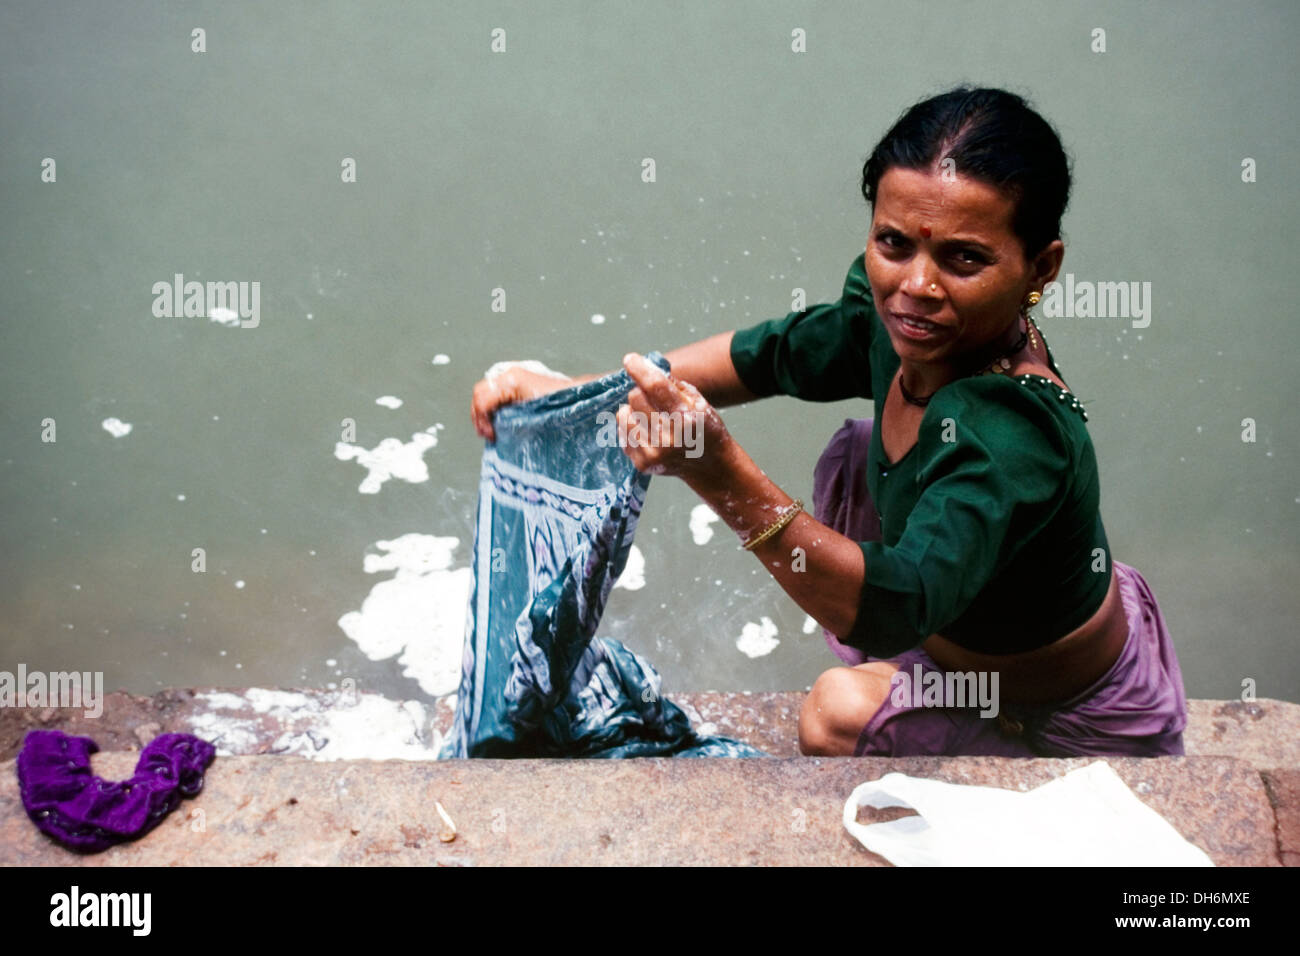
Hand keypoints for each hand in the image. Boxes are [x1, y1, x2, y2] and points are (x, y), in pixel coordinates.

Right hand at [471, 363, 573, 440]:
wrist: (576, 396)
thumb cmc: (560, 405)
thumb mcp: (531, 416)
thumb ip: (509, 420)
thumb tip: (495, 432)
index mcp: (512, 380)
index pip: (482, 398)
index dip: (482, 420)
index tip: (491, 436)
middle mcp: (509, 374)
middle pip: (480, 393)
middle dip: (480, 417)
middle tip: (488, 435)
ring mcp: (512, 375)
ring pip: (484, 392)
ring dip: (484, 412)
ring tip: (491, 430)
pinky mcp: (515, 381)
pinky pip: (494, 393)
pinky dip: (492, 408)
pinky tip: (497, 422)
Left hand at [617, 352, 735, 481]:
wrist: (709, 466)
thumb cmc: (704, 428)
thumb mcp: (699, 402)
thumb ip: (674, 385)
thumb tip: (646, 368)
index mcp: (685, 418)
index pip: (655, 386)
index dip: (640, 369)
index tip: (630, 359)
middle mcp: (667, 437)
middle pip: (635, 397)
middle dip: (642, 393)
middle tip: (654, 400)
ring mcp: (653, 453)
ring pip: (624, 415)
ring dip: (634, 411)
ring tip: (651, 418)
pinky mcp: (642, 463)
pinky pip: (622, 433)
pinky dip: (632, 428)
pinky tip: (649, 433)